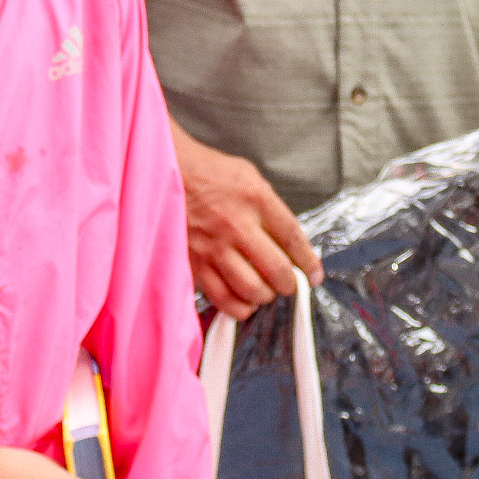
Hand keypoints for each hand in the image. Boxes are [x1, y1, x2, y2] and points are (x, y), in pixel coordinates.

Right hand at [172, 123, 321, 319]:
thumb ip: (269, 207)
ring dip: (265, 296)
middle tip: (289, 285)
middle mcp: (236, 224)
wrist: (163, 171)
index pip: (293, 238)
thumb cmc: (208, 171)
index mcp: (255, 198)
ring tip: (265, 291)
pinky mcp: (194, 263)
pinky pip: (222, 298)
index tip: (315, 275)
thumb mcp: (247, 175)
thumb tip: (289, 241)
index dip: (309, 261)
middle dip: (290, 284)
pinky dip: (239, 307)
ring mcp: (213, 246)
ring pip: (252, 289)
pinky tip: (244, 301)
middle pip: (277, 269)